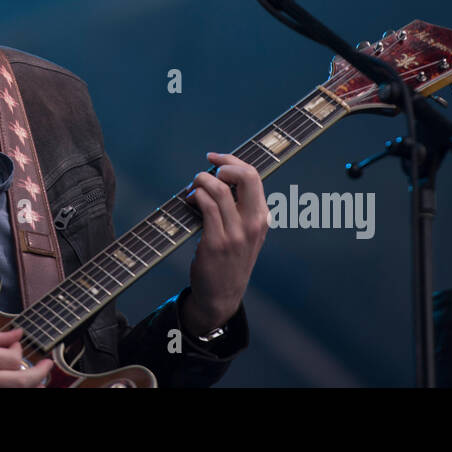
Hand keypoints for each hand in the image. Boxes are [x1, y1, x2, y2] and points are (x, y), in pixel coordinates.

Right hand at [0, 327, 52, 386]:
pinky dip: (1, 388)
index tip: (20, 344)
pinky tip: (2, 380)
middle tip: (46, 367)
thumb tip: (16, 334)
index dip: (22, 351)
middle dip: (38, 375)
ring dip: (21, 383)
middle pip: (19, 381)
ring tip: (27, 375)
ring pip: (8, 391)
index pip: (13, 357)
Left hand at [182, 152, 268, 336]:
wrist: (222, 294)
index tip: (214, 157)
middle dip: (222, 164)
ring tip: (193, 188)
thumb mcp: (245, 232)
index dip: (231, 159)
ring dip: (200, 180)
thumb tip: (217, 174)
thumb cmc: (229, 258)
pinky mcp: (217, 243)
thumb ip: (239, 206)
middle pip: (245, 176)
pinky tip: (190, 200)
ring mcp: (236, 233)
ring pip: (219, 188)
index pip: (253, 175)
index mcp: (262, 216)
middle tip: (207, 172)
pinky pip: (206, 206)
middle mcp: (254, 223)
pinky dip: (195, 196)